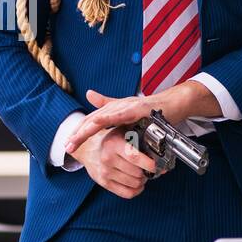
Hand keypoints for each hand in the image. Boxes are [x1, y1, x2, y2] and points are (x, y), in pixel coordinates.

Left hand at [62, 82, 217, 155]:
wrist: (174, 104)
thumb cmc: (151, 110)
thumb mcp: (127, 111)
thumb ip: (108, 104)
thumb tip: (89, 94)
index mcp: (113, 109)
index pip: (91, 121)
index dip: (78, 132)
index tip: (68, 145)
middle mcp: (117, 106)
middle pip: (92, 120)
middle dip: (78, 134)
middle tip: (67, 146)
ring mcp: (126, 106)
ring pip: (102, 117)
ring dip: (87, 129)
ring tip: (76, 139)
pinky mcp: (137, 108)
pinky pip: (120, 114)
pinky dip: (108, 117)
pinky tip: (97, 121)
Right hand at [68, 126, 160, 198]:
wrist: (89, 148)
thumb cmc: (111, 140)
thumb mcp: (123, 132)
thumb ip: (141, 138)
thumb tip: (161, 154)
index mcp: (113, 144)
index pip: (134, 157)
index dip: (149, 163)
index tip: (155, 165)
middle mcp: (108, 159)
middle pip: (137, 173)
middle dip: (147, 172)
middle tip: (148, 168)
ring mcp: (105, 173)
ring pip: (134, 184)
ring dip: (142, 181)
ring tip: (141, 173)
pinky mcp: (104, 183)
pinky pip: (127, 193)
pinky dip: (136, 190)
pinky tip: (136, 183)